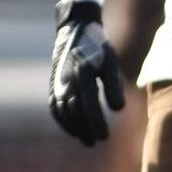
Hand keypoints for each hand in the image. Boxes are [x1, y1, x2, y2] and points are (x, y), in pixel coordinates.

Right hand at [49, 0, 123, 145]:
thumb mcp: (111, 63)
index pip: (89, 103)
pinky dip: (63, 120)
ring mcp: (57, 82)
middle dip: (86, 128)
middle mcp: (66, 79)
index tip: (105, 137)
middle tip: (99, 141)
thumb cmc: (99, 48)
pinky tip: (74, 130)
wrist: (76, 30)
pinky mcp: (53, 84)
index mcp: (83, 72)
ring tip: (88, 140)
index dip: (96, 122)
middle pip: (75, 110)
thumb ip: (114, 86)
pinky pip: (55, 106)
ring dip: (75, 127)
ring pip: (64, 111)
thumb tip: (118, 110)